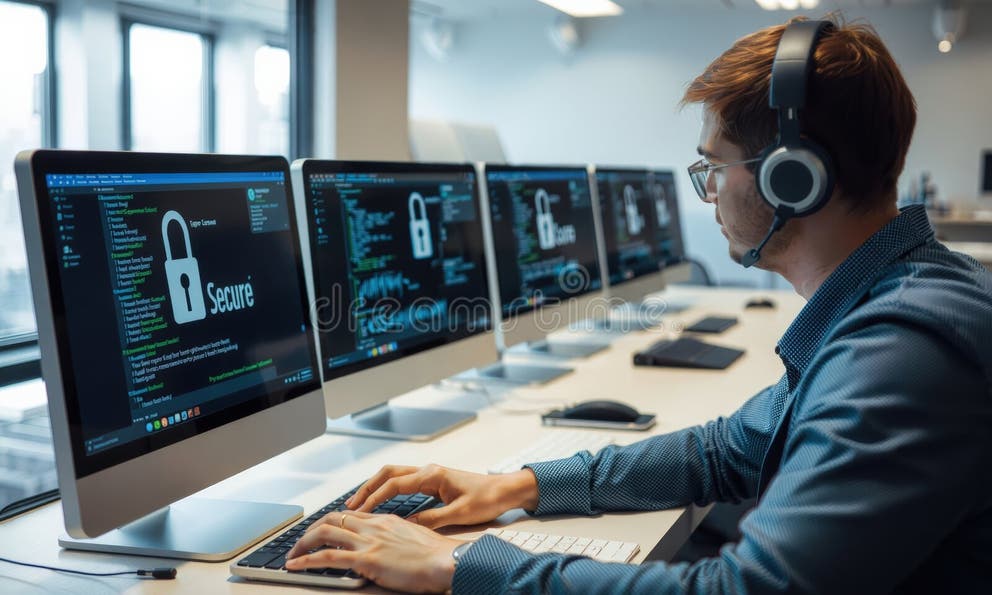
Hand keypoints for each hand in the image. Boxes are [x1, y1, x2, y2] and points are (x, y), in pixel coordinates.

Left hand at [285, 511, 459, 592]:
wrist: (446, 561)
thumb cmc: (437, 555)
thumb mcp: (414, 538)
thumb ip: (396, 538)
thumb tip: (388, 547)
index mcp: (385, 520)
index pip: (351, 515)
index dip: (331, 521)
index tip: (321, 530)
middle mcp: (373, 526)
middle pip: (332, 518)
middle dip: (311, 530)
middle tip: (301, 542)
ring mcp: (368, 541)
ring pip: (324, 533)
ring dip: (302, 544)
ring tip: (291, 555)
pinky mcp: (366, 559)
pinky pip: (327, 557)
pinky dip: (305, 560)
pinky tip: (294, 566)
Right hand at [345, 464, 538, 528]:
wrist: (506, 490)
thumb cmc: (487, 498)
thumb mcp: (459, 513)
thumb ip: (431, 519)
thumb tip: (406, 526)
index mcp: (432, 475)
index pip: (394, 484)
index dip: (374, 497)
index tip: (360, 511)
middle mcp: (428, 471)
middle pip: (388, 473)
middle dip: (367, 488)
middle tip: (350, 505)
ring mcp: (430, 474)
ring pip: (394, 475)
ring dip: (375, 487)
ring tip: (360, 503)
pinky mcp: (433, 481)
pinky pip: (403, 481)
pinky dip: (388, 490)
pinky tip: (382, 503)